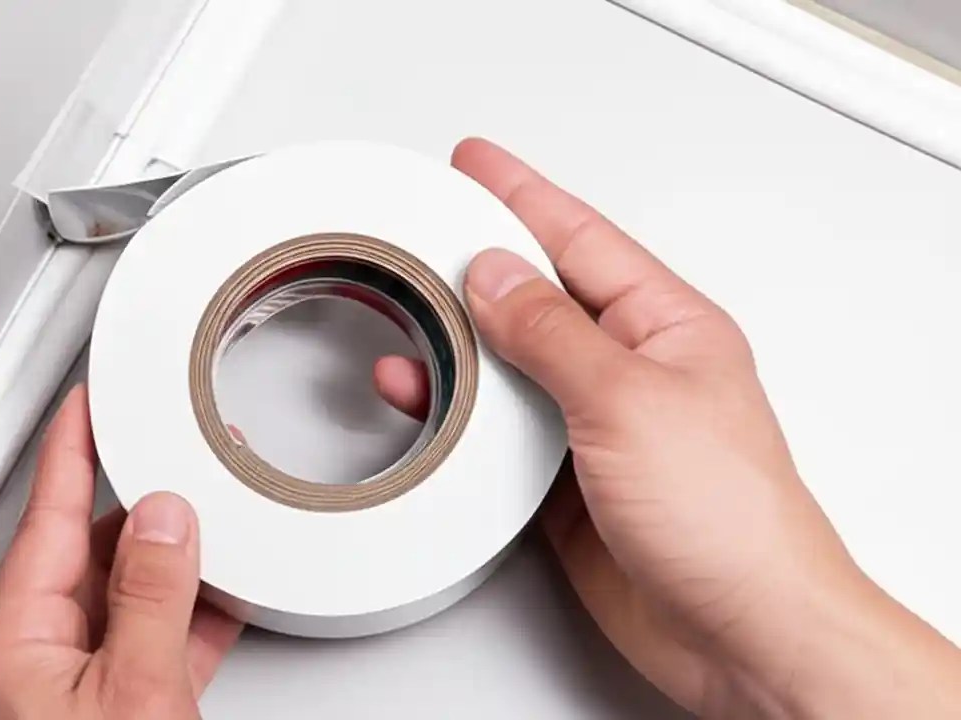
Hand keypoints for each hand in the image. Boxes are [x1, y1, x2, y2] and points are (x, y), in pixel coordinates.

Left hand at [0, 386, 241, 719]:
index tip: (89, 400)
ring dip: (171, 570)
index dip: (71, 448)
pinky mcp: (96, 716)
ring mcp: (59, 692)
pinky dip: (181, 623)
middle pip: (88, 554)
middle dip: (145, 511)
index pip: (46, 515)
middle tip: (188, 471)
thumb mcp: (135, 692)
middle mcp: (25, 661)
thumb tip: (165, 519)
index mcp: (13, 641)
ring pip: (120, 601)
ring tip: (219, 538)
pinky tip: (217, 607)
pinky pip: (140, 648)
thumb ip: (151, 599)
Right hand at [374, 139, 960, 717]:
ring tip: (408, 322)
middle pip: (539, 298)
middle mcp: (630, 371)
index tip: (474, 164)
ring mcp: (596, 427)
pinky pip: (499, 434)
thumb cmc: (729, 519)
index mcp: (665, 327)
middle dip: (479, 266)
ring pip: (511, 367)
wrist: (739, 632)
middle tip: (423, 234)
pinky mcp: (566, 484)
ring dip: (457, 347)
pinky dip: (459, 416)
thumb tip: (494, 275)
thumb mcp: (629, 400)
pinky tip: (430, 404)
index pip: (580, 238)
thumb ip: (551, 334)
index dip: (521, 195)